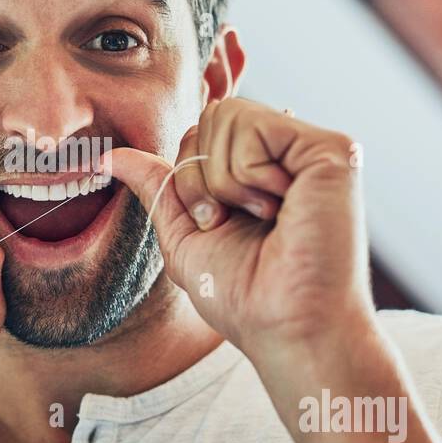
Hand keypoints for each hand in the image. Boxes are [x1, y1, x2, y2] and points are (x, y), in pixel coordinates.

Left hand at [105, 97, 374, 359]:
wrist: (285, 328)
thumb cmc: (244, 296)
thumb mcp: (184, 236)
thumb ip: (156, 187)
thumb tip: (108, 155)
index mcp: (263, 169)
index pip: (201, 131)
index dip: (191, 178)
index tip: (217, 224)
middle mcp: (290, 153)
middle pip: (211, 116)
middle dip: (201, 177)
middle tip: (234, 222)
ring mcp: (313, 148)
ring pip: (228, 114)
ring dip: (224, 181)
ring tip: (264, 219)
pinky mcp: (333, 149)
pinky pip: (253, 124)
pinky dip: (247, 174)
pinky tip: (280, 210)